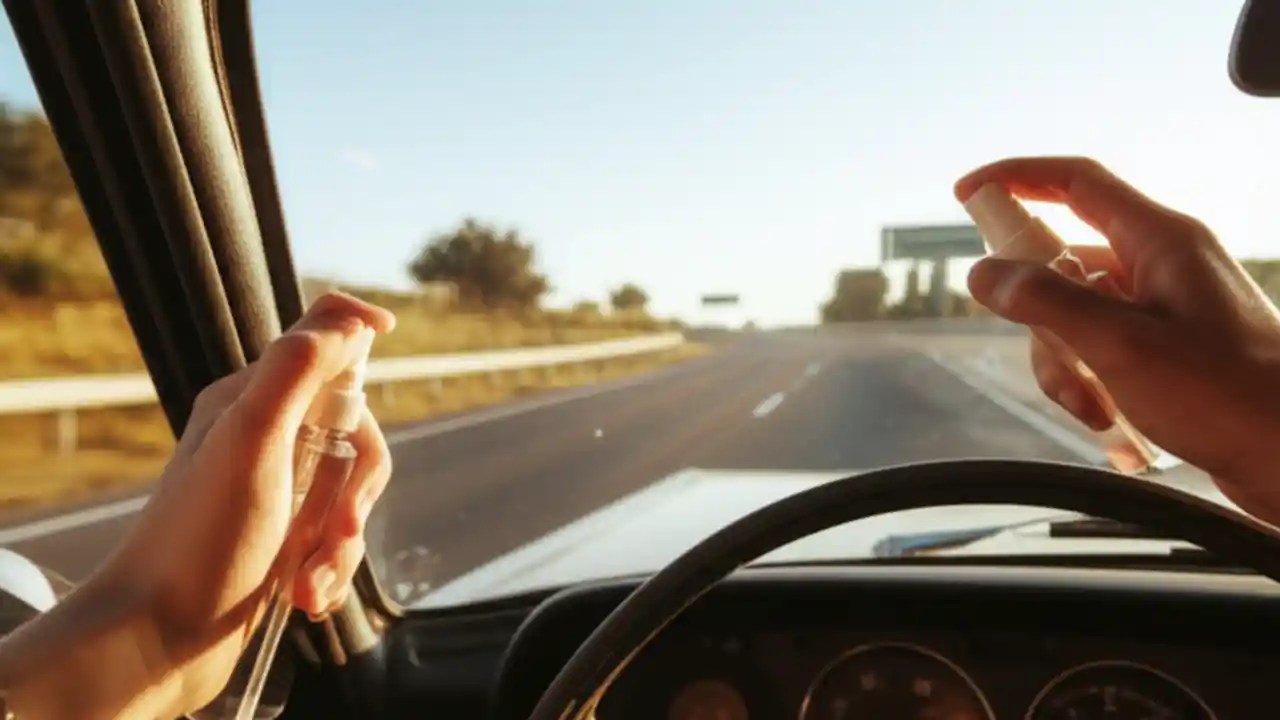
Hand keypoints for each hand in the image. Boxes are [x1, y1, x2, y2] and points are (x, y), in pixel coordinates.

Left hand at [0, 292, 395, 718]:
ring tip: (306, 582)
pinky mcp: (284, 540)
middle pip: (356, 433)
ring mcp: (277, 492)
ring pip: (352, 498)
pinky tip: (303, 598)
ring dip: (340, 547)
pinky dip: (330, 574)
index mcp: (252, 401)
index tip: (389, 329)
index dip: (354, 330)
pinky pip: (337, 544)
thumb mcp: (251, 441)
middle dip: (358, 490)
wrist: (156, 639)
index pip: (318, 341)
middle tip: (338, 528)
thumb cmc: (199, 540)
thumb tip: (351, 320)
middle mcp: (266, 439)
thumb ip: (297, 371)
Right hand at [958, 157, 1279, 524]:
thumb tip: (982, 274)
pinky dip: (1088, 382)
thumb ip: (1044, 302)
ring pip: (1075, 314)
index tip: (967, 194)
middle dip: (1037, 312)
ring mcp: (1164, 310)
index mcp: (1161, 241)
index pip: (1075, 182)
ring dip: (1062, 362)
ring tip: (1089, 404)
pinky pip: (1099, 350)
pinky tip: (1108, 419)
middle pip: (1064, 260)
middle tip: (1042, 346)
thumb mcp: (1118, 344)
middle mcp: (1162, 266)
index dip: (1016, 178)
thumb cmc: (1226, 395)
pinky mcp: (1165, 351)